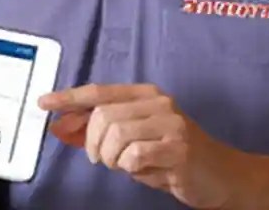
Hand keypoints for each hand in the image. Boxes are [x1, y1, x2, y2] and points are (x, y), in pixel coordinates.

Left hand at [39, 83, 249, 209]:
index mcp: (145, 95)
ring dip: (112, 158)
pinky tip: (146, 170)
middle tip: (103, 160)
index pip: (99, 92)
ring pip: (116, 135)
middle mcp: (158, 103)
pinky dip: (131, 168)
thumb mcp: (133, 141)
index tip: (44, 103)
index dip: (69, 97)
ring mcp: (171, 123)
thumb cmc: (173, 157)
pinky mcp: (179, 147)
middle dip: (93, 144)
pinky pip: (135, 156)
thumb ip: (98, 132)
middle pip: (103, 116)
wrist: (223, 176)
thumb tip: (60, 127)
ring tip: (127, 166)